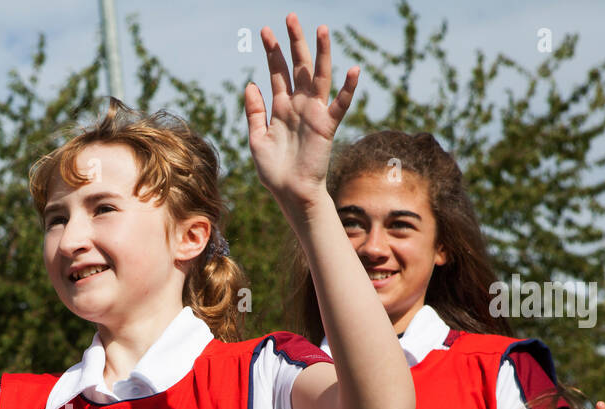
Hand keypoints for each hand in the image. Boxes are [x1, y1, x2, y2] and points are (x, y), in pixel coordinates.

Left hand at [244, 15, 357, 214]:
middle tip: (290, 17)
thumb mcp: (256, 139)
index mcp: (280, 107)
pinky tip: (354, 69)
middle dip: (294, 42)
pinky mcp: (327, 126)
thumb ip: (254, 112)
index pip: (276, 72)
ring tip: (321, 29)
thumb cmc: (273, 171)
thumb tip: (250, 84)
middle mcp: (299, 105)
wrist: (290, 194)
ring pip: (319, 77)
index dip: (271, 52)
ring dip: (321, 53)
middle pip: (298, 67)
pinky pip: (340, 104)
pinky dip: (348, 88)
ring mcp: (314, 113)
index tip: (265, 30)